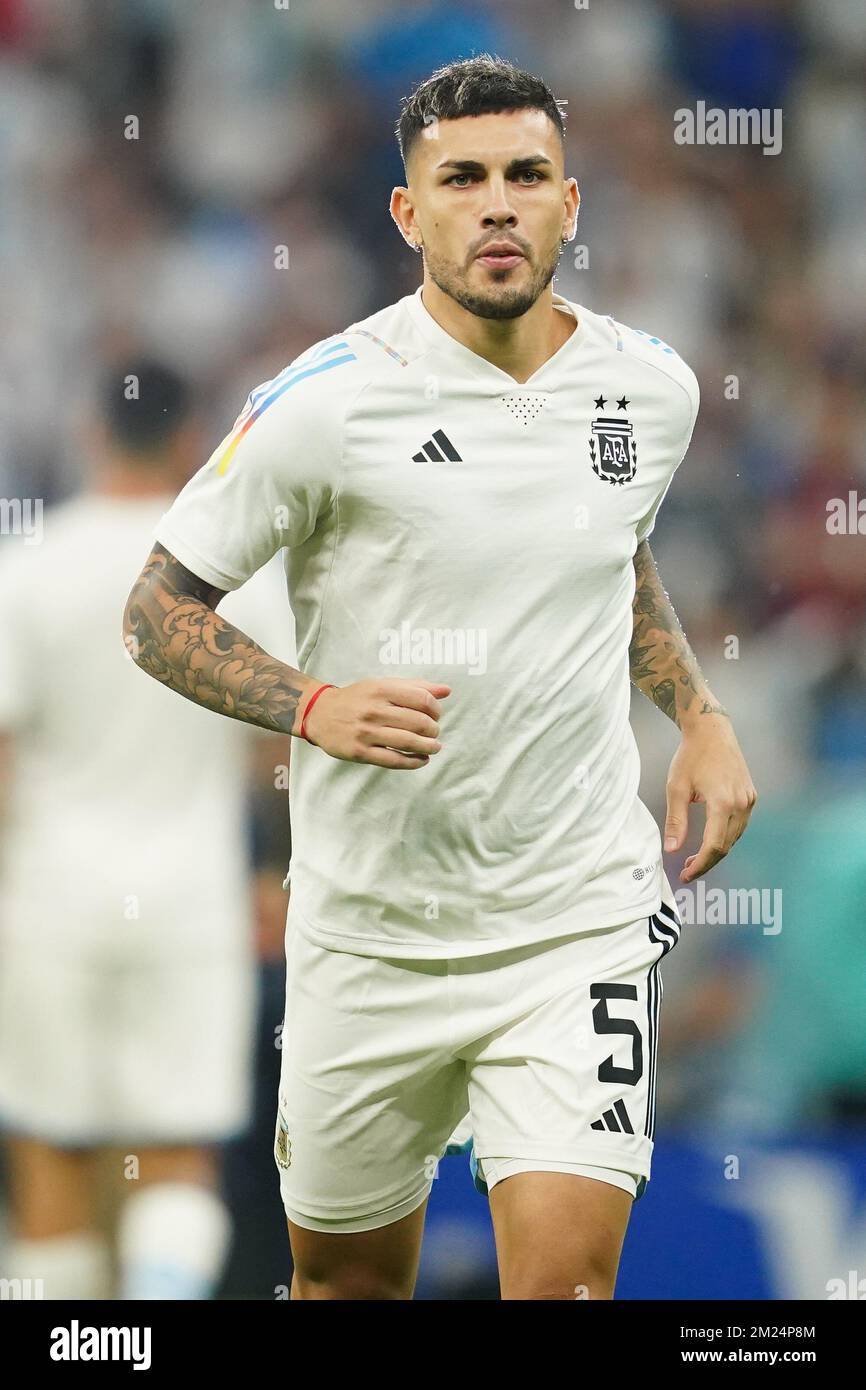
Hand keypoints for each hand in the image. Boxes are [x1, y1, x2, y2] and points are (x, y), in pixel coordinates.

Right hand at [297, 678, 450, 768]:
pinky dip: (413, 762)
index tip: (436, 714)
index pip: (421, 698)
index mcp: (381, 689)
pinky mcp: (360, 752)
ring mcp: (366, 733)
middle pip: (419, 722)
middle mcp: (374, 710)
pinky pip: (394, 760)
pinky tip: (421, 760)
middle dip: (433, 729)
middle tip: (434, 732)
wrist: (319, 714)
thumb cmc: (357, 699)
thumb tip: (447, 690)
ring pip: (409, 742)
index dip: (436, 708)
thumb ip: (415, 686)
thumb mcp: (382, 685)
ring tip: (434, 747)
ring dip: (429, 747)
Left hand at [664, 715, 757, 881]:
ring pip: (734, 837)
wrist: (712, 731)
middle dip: (706, 861)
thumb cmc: (691, 756)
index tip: (685, 874)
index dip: (700, 865)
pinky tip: (709, 840)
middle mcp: (741, 803)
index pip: (713, 846)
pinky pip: (739, 825)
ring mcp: (749, 800)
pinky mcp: (751, 796)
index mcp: (722, 803)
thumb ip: (676, 821)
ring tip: (694, 858)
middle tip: (686, 869)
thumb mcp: (676, 788)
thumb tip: (671, 849)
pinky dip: (725, 837)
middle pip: (726, 846)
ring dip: (716, 851)